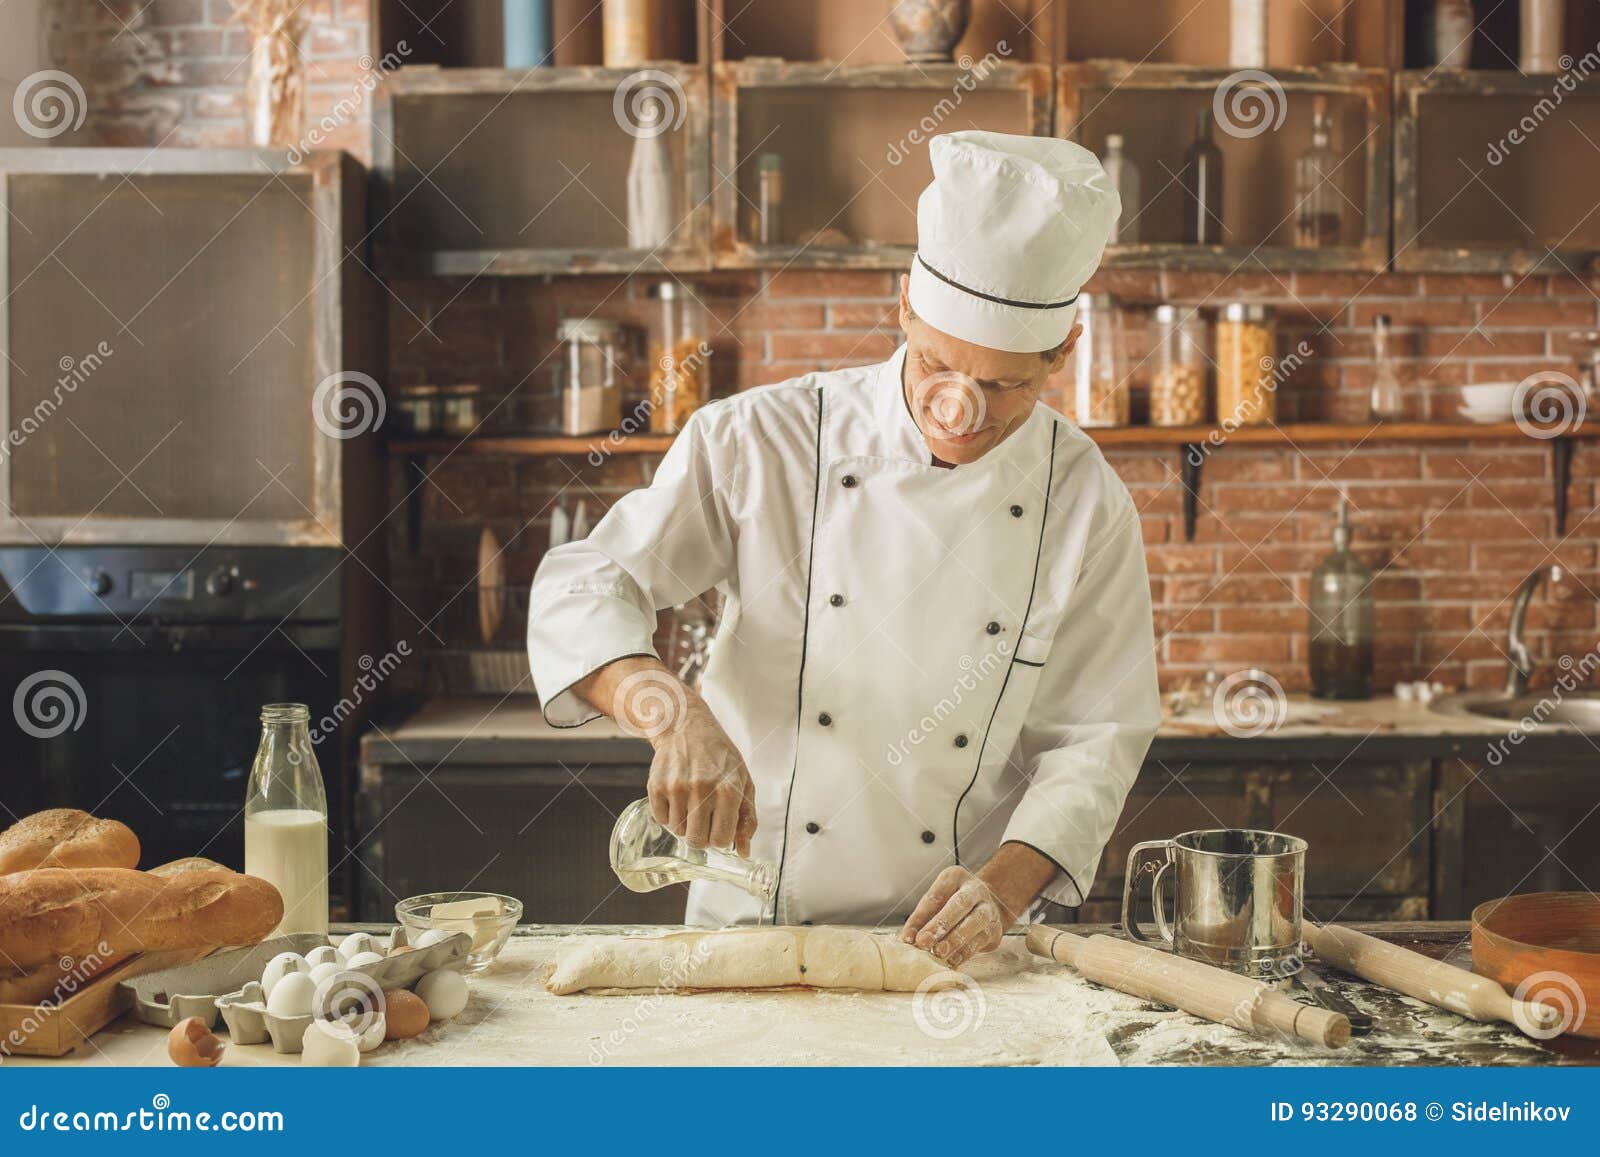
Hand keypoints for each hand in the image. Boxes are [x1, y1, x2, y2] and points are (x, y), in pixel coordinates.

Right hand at [645, 691, 756, 854]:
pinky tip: (677, 796)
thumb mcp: (743, 781)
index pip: (721, 840)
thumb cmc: (720, 757)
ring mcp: (676, 787)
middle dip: (702, 836)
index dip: (720, 839)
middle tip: (704, 819)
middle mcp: (702, 789)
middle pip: (697, 841)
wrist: (686, 726)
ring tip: (691, 801)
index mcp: (728, 790)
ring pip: (678, 831)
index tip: (719, 827)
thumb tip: (743, 853)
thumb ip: (747, 818)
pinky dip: (669, 814)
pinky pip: (661, 819)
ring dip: (685, 823)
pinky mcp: (656, 785)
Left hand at [900, 845, 1055, 966]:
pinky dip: (965, 952)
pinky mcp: (995, 930)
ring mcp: (988, 909)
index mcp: (955, 877)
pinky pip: (980, 940)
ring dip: (954, 940)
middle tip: (923, 942)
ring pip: (974, 922)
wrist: (987, 906)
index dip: (920, 917)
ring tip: (938, 953)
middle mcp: (975, 889)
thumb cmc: (953, 904)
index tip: (908, 937)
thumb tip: (907, 939)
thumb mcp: (937, 902)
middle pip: (959, 904)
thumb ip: (922, 918)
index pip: (935, 896)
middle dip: (940, 924)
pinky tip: (952, 960)